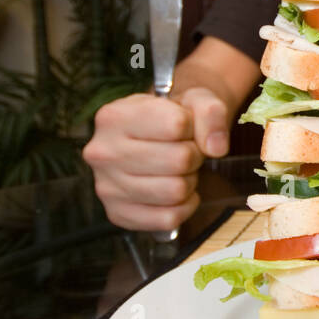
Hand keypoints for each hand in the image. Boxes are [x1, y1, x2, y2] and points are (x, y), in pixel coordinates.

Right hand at [82, 88, 228, 231]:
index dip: (192, 127)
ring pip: (175, 191)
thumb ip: (211, 113)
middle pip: (179, 160)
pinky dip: (184, 206)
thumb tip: (216, 148)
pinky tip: (176, 191)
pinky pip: (169, 219)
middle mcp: (102, 152)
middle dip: (193, 155)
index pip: (176, 125)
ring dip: (189, 181)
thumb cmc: (172, 118)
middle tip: (185, 151)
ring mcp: (106, 187)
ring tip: (178, 170)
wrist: (153, 140)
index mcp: (114, 116)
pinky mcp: (118, 214)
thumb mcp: (193, 99)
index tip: (184, 128)